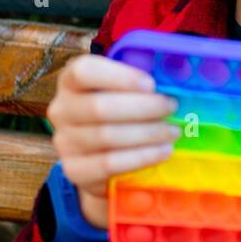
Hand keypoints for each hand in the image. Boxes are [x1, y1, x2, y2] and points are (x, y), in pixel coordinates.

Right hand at [46, 54, 178, 229]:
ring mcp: (64, 142)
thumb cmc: (119, 115)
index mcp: (70, 81)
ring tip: (173, 131)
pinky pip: (109, 164)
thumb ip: (142, 82)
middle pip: (99, 107)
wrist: (102, 161)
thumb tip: (178, 73)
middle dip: (143, 107)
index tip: (151, 84)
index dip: (119, 76)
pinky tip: (163, 151)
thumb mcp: (124, 92)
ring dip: (147, 133)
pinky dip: (141, 157)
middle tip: (171, 107)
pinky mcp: (74, 170)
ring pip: (106, 136)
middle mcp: (61, 109)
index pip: (84, 71)